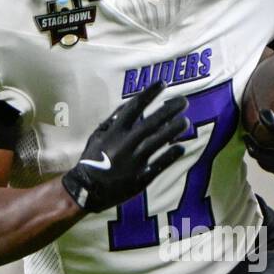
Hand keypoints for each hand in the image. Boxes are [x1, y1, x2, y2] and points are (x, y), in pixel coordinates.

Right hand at [62, 80, 188, 212]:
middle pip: (152, 123)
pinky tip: (181, 146)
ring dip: (174, 130)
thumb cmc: (92, 159)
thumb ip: (113, 120)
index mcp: (114, 132)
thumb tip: (130, 105)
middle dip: (169, 110)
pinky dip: (171, 154)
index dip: (149, 94)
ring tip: (185, 121)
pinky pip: (160, 164)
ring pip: (158, 142)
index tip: (162, 83)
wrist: (87, 190)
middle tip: (184, 101)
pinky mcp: (141, 177)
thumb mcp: (98, 136)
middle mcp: (126, 144)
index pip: (134, 107)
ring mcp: (135, 161)